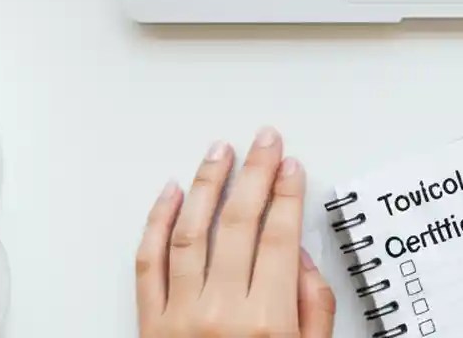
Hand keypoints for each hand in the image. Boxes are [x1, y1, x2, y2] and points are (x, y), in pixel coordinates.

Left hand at [136, 128, 335, 337]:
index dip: (287, 195)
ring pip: (190, 233)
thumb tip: (300, 258)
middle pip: (238, 224)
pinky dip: (158, 222)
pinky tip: (172, 194)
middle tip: (264, 143)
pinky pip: (149, 263)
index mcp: (267, 322)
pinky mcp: (150, 325)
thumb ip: (313, 307)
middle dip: (255, 173)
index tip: (291, 168)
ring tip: (219, 153)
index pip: (279, 238)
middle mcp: (221, 314)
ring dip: (207, 184)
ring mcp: (180, 317)